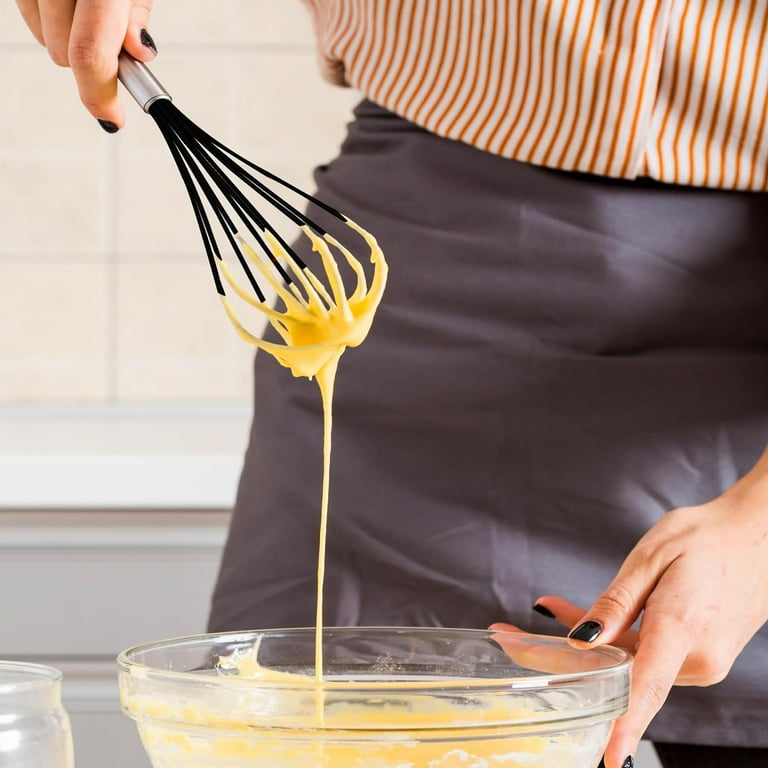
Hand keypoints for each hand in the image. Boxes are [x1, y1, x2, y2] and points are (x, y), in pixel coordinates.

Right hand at [15, 0, 155, 128]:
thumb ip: (136, 15)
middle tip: (117, 43)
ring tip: (91, 11)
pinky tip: (69, 4)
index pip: (89, 53)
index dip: (100, 96)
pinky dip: (50, 19)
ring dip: (69, 38)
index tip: (112, 118)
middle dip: (94, 62)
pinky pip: (29, 14)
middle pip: (64, 53)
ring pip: (44, 38)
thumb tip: (139, 54)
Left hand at [495, 460, 767, 767]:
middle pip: (619, 672)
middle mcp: (697, 657)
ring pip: (630, 664)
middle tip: (508, 637)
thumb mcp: (651, 557)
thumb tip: (582, 641)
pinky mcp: (702, 658)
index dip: (621, 724)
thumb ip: (616, 604)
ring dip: (591, 644)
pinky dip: (619, 642)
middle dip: (562, 656)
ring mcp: (703, 662)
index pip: (643, 687)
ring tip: (549, 607)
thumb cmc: (705, 536)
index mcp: (682, 627)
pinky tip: (594, 622)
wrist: (758, 535)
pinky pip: (649, 657)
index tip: (607, 758)